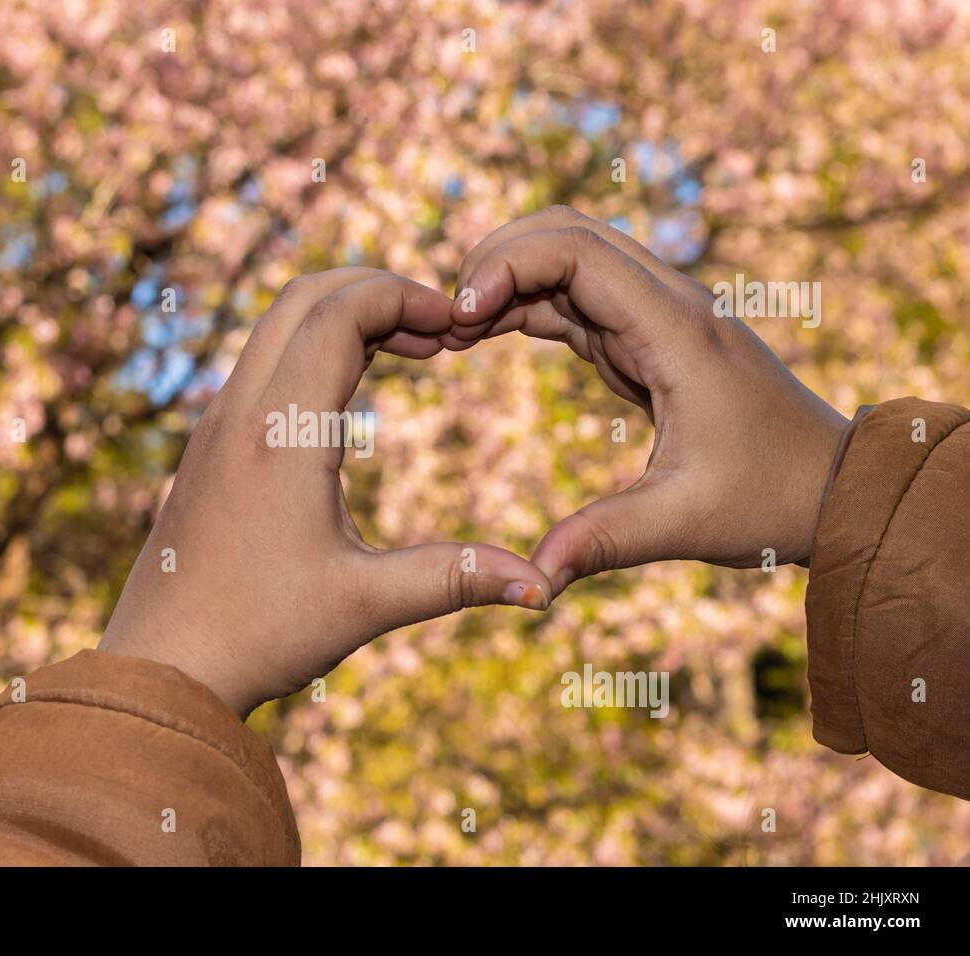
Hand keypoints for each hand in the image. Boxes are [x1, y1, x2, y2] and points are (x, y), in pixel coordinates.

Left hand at [99, 268, 551, 717]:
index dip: (405, 297)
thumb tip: (543, 588)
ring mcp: (216, 425)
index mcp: (280, 435)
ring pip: (276, 325)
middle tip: (440, 329)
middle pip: (304, 296)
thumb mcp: (366, 605)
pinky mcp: (209, 447)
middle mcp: (239, 413)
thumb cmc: (257, 635)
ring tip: (412, 351)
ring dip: (344, 316)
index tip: (458, 324)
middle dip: (377, 290)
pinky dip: (312, 348)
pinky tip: (353, 395)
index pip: (339, 312)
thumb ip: (455, 579)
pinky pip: (261, 362)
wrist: (160, 667)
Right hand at [445, 206, 848, 600]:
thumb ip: (603, 541)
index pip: (578, 250)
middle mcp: (667, 304)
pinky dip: (522, 306)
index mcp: (676, 330)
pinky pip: (573, 300)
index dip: (507, 265)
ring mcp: (655, 316)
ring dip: (506, 279)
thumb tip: (534, 581)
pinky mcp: (643, 339)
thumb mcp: (683, 523)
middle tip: (445, 318)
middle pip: (567, 230)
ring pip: (566, 256)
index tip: (459, 315)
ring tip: (452, 333)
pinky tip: (482, 336)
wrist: (832, 488)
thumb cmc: (770, 498)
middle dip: (497, 257)